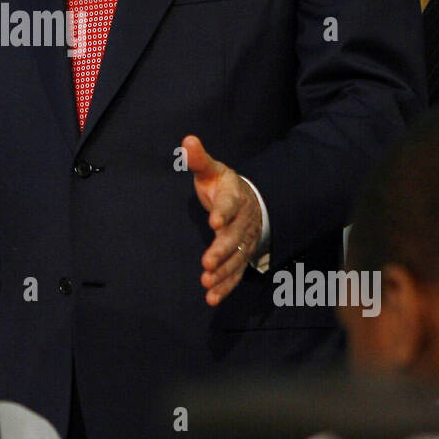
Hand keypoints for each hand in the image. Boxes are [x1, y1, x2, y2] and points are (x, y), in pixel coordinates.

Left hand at [183, 134, 262, 305]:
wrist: (250, 201)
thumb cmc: (223, 185)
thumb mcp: (212, 170)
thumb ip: (199, 159)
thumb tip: (187, 140)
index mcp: (235, 197)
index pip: (230, 205)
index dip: (223, 213)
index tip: (214, 221)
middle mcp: (242, 221)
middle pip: (234, 237)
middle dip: (221, 250)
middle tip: (206, 263)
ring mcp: (243, 241)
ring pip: (236, 259)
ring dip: (223, 272)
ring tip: (207, 283)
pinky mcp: (240, 257)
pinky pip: (235, 273)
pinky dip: (225, 286)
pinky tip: (212, 298)